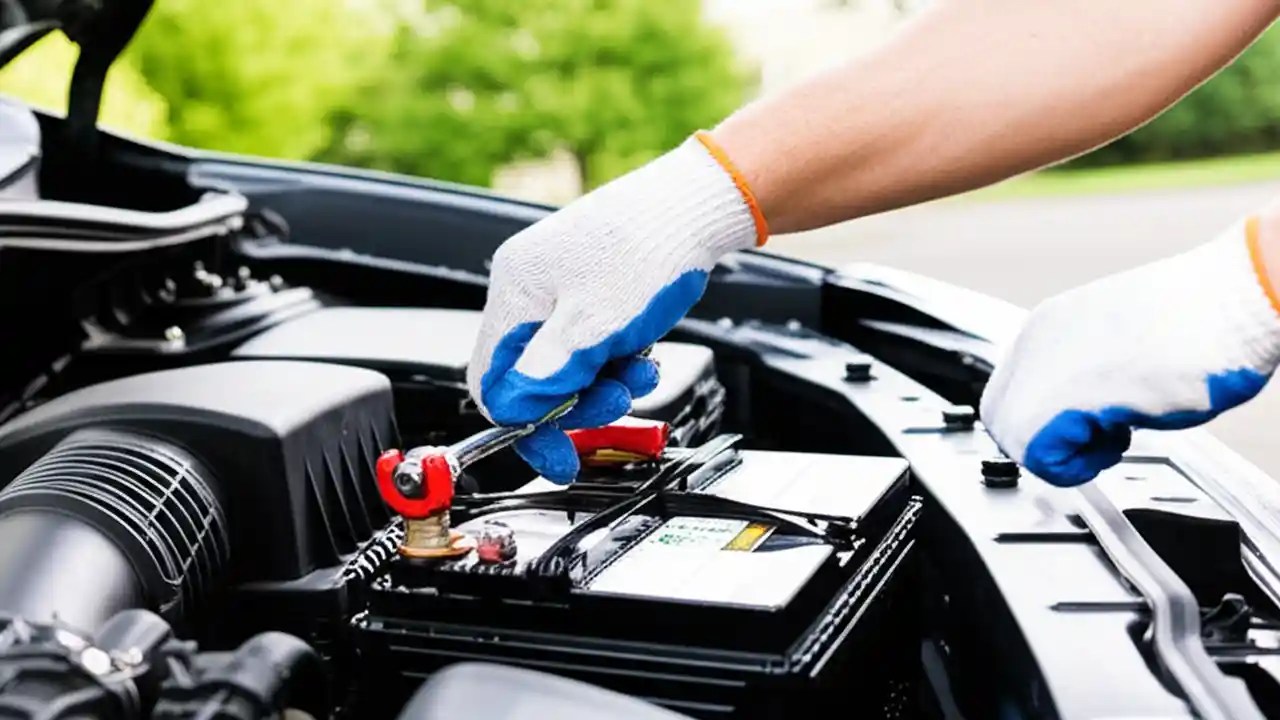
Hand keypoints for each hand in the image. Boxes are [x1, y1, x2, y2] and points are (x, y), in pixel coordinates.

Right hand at [467, 132, 766, 481]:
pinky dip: (616, 358)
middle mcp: (530, 286)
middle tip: (613, 404)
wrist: (700, 205)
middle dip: (574, 399)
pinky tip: (642, 354)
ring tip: (637, 372)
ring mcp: (562, 286)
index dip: (523, 424)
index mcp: (516, 291)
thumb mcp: (593, 326)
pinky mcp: (593, 289)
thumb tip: (514, 410)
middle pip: (530, 374)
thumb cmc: (649, 248)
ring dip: (603, 381)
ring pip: (566, 363)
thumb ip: (547, 374)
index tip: (557, 452)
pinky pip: (592, 343)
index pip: (491, 380)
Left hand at [980, 214, 1279, 486]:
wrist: (1240, 296)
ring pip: (1013, 437)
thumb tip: (1076, 413)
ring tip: (1114, 435)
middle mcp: (1037, 341)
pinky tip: (1118, 440)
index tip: (1082, 429)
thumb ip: (1085, 372)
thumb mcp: (1123, 345)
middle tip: (1094, 440)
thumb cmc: (1201, 320)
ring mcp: (1048, 364)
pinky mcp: (1069, 391)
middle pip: (999, 418)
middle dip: (1043, 443)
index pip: (1008, 393)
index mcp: (1048, 326)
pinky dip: (1074, 464)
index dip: (1042, 424)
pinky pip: (1037, 451)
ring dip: (1062, 453)